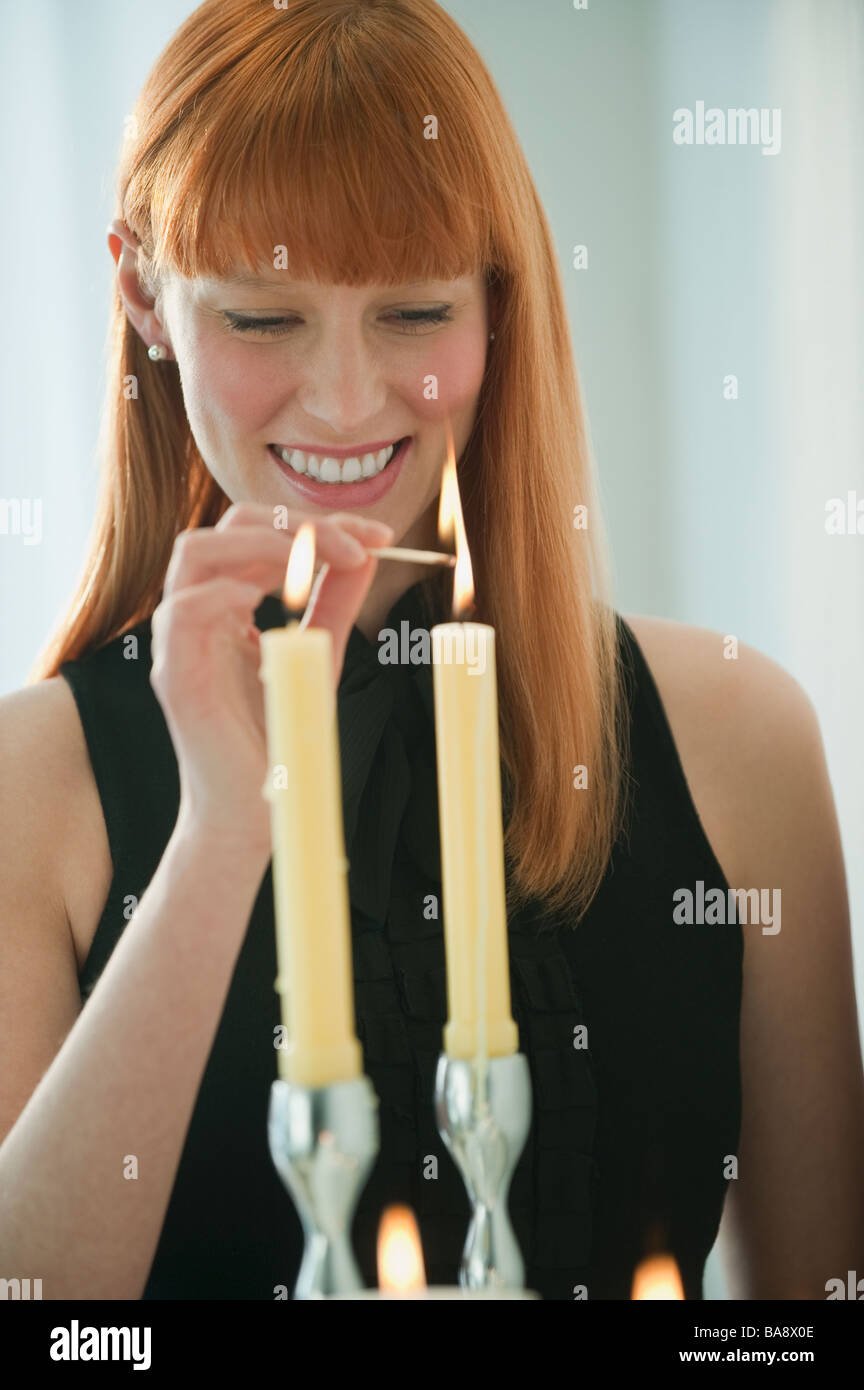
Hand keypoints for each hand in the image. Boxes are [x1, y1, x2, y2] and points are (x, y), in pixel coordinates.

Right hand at [149, 502, 391, 857]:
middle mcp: (196, 613)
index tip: (381, 536)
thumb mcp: (319, 653)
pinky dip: (224, 594)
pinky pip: (181, 613)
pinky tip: (268, 604)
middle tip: (356, 547)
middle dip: (295, 526)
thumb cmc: (278, 734)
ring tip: (315, 565)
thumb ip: (335, 600)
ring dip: (262, 546)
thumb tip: (366, 550)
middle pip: (225, 529)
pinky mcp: (175, 678)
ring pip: (193, 553)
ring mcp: (179, 644)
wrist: (253, 811)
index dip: (320, 524)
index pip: (260, 533)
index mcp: (225, 601)